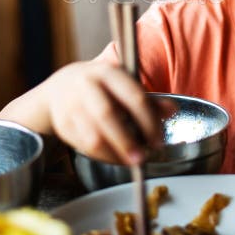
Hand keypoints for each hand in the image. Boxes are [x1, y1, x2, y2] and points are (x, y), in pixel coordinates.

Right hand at [43, 59, 172, 164]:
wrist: (62, 85)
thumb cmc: (102, 86)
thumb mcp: (124, 84)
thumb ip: (148, 99)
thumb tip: (173, 110)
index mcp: (109, 72)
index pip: (133, 96)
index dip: (149, 121)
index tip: (158, 141)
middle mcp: (87, 85)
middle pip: (107, 115)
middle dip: (127, 141)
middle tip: (142, 159)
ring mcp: (71, 105)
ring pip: (92, 136)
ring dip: (114, 153)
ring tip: (130, 161)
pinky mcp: (63, 124)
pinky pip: (84, 147)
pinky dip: (102, 156)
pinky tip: (115, 158)